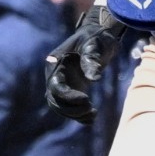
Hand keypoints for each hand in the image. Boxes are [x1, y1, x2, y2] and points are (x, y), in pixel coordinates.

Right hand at [46, 5, 123, 122]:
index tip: (86, 99)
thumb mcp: (95, 45)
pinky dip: (78, 115)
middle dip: (71, 108)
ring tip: (93, 113)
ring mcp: (62, 82)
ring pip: (59, 106)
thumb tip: (94, 79)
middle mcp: (55, 74)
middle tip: (90, 108)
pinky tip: (91, 118)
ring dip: (74, 114)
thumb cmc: (96, 37)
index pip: (55, 86)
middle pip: (54, 99)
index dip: (68, 96)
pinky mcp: (71, 89)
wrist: (100, 37)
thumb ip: (92, 59)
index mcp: (55, 62)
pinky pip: (69, 107)